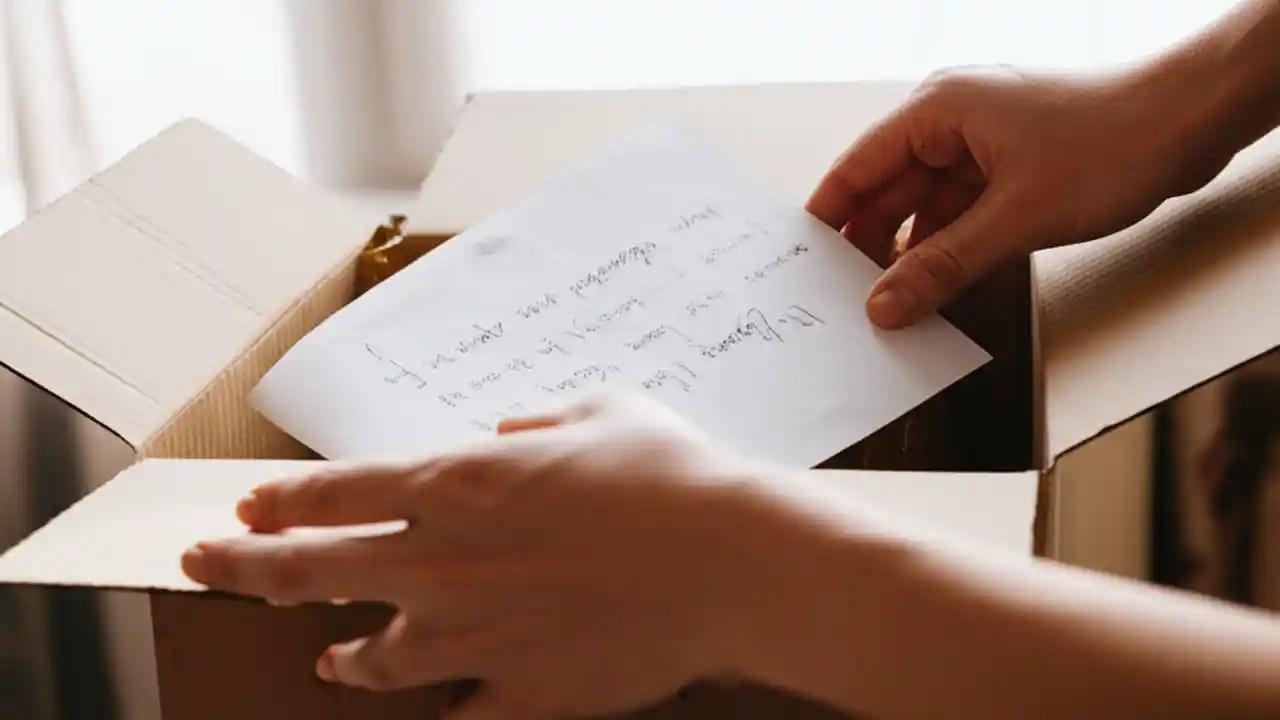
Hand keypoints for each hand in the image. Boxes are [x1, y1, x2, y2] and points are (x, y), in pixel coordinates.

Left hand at [181, 392, 779, 718]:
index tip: (250, 507)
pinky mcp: (521, 693)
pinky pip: (457, 716)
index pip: (329, 493)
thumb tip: (508, 433)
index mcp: (455, 484)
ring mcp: (474, 637)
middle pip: (306, 574)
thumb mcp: (600, 411)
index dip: (277, 502)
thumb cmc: (671, 476)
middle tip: (204, 566)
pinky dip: (439, 713)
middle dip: (241, 569)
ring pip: (369, 659)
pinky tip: (434, 713)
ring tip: (327, 661)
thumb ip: (538, 422)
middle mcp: (443, 562)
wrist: (732, 562)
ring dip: (341, 657)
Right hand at [809, 64, 1236, 328]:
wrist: (1193, 120)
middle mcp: (952, 121)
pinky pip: (963, 212)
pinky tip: (943, 287)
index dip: (828, 217)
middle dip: (872, 246)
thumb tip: (884, 306)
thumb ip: (942, 267)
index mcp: (938, 110)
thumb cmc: (1112, 142)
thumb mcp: (1015, 218)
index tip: (803, 263)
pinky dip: (953, 247)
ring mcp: (984, 144)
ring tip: (897, 304)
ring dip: (916, 253)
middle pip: (889, 191)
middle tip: (850, 301)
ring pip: (927, 208)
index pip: (858, 168)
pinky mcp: (1012, 166)